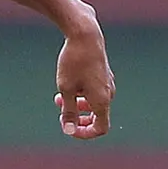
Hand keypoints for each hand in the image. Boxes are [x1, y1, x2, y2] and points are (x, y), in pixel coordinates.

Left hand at [56, 18, 113, 138]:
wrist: (85, 35)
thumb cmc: (74, 62)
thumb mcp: (66, 89)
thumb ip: (68, 111)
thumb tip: (68, 131)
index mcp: (102, 100)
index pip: (100, 128)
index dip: (84, 133)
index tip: (68, 127)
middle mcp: (109, 93)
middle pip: (97, 117)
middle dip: (78, 118)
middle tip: (60, 113)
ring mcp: (108, 83)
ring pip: (94, 103)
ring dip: (77, 105)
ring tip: (58, 98)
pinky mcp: (103, 74)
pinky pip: (94, 91)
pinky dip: (81, 94)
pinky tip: (68, 84)